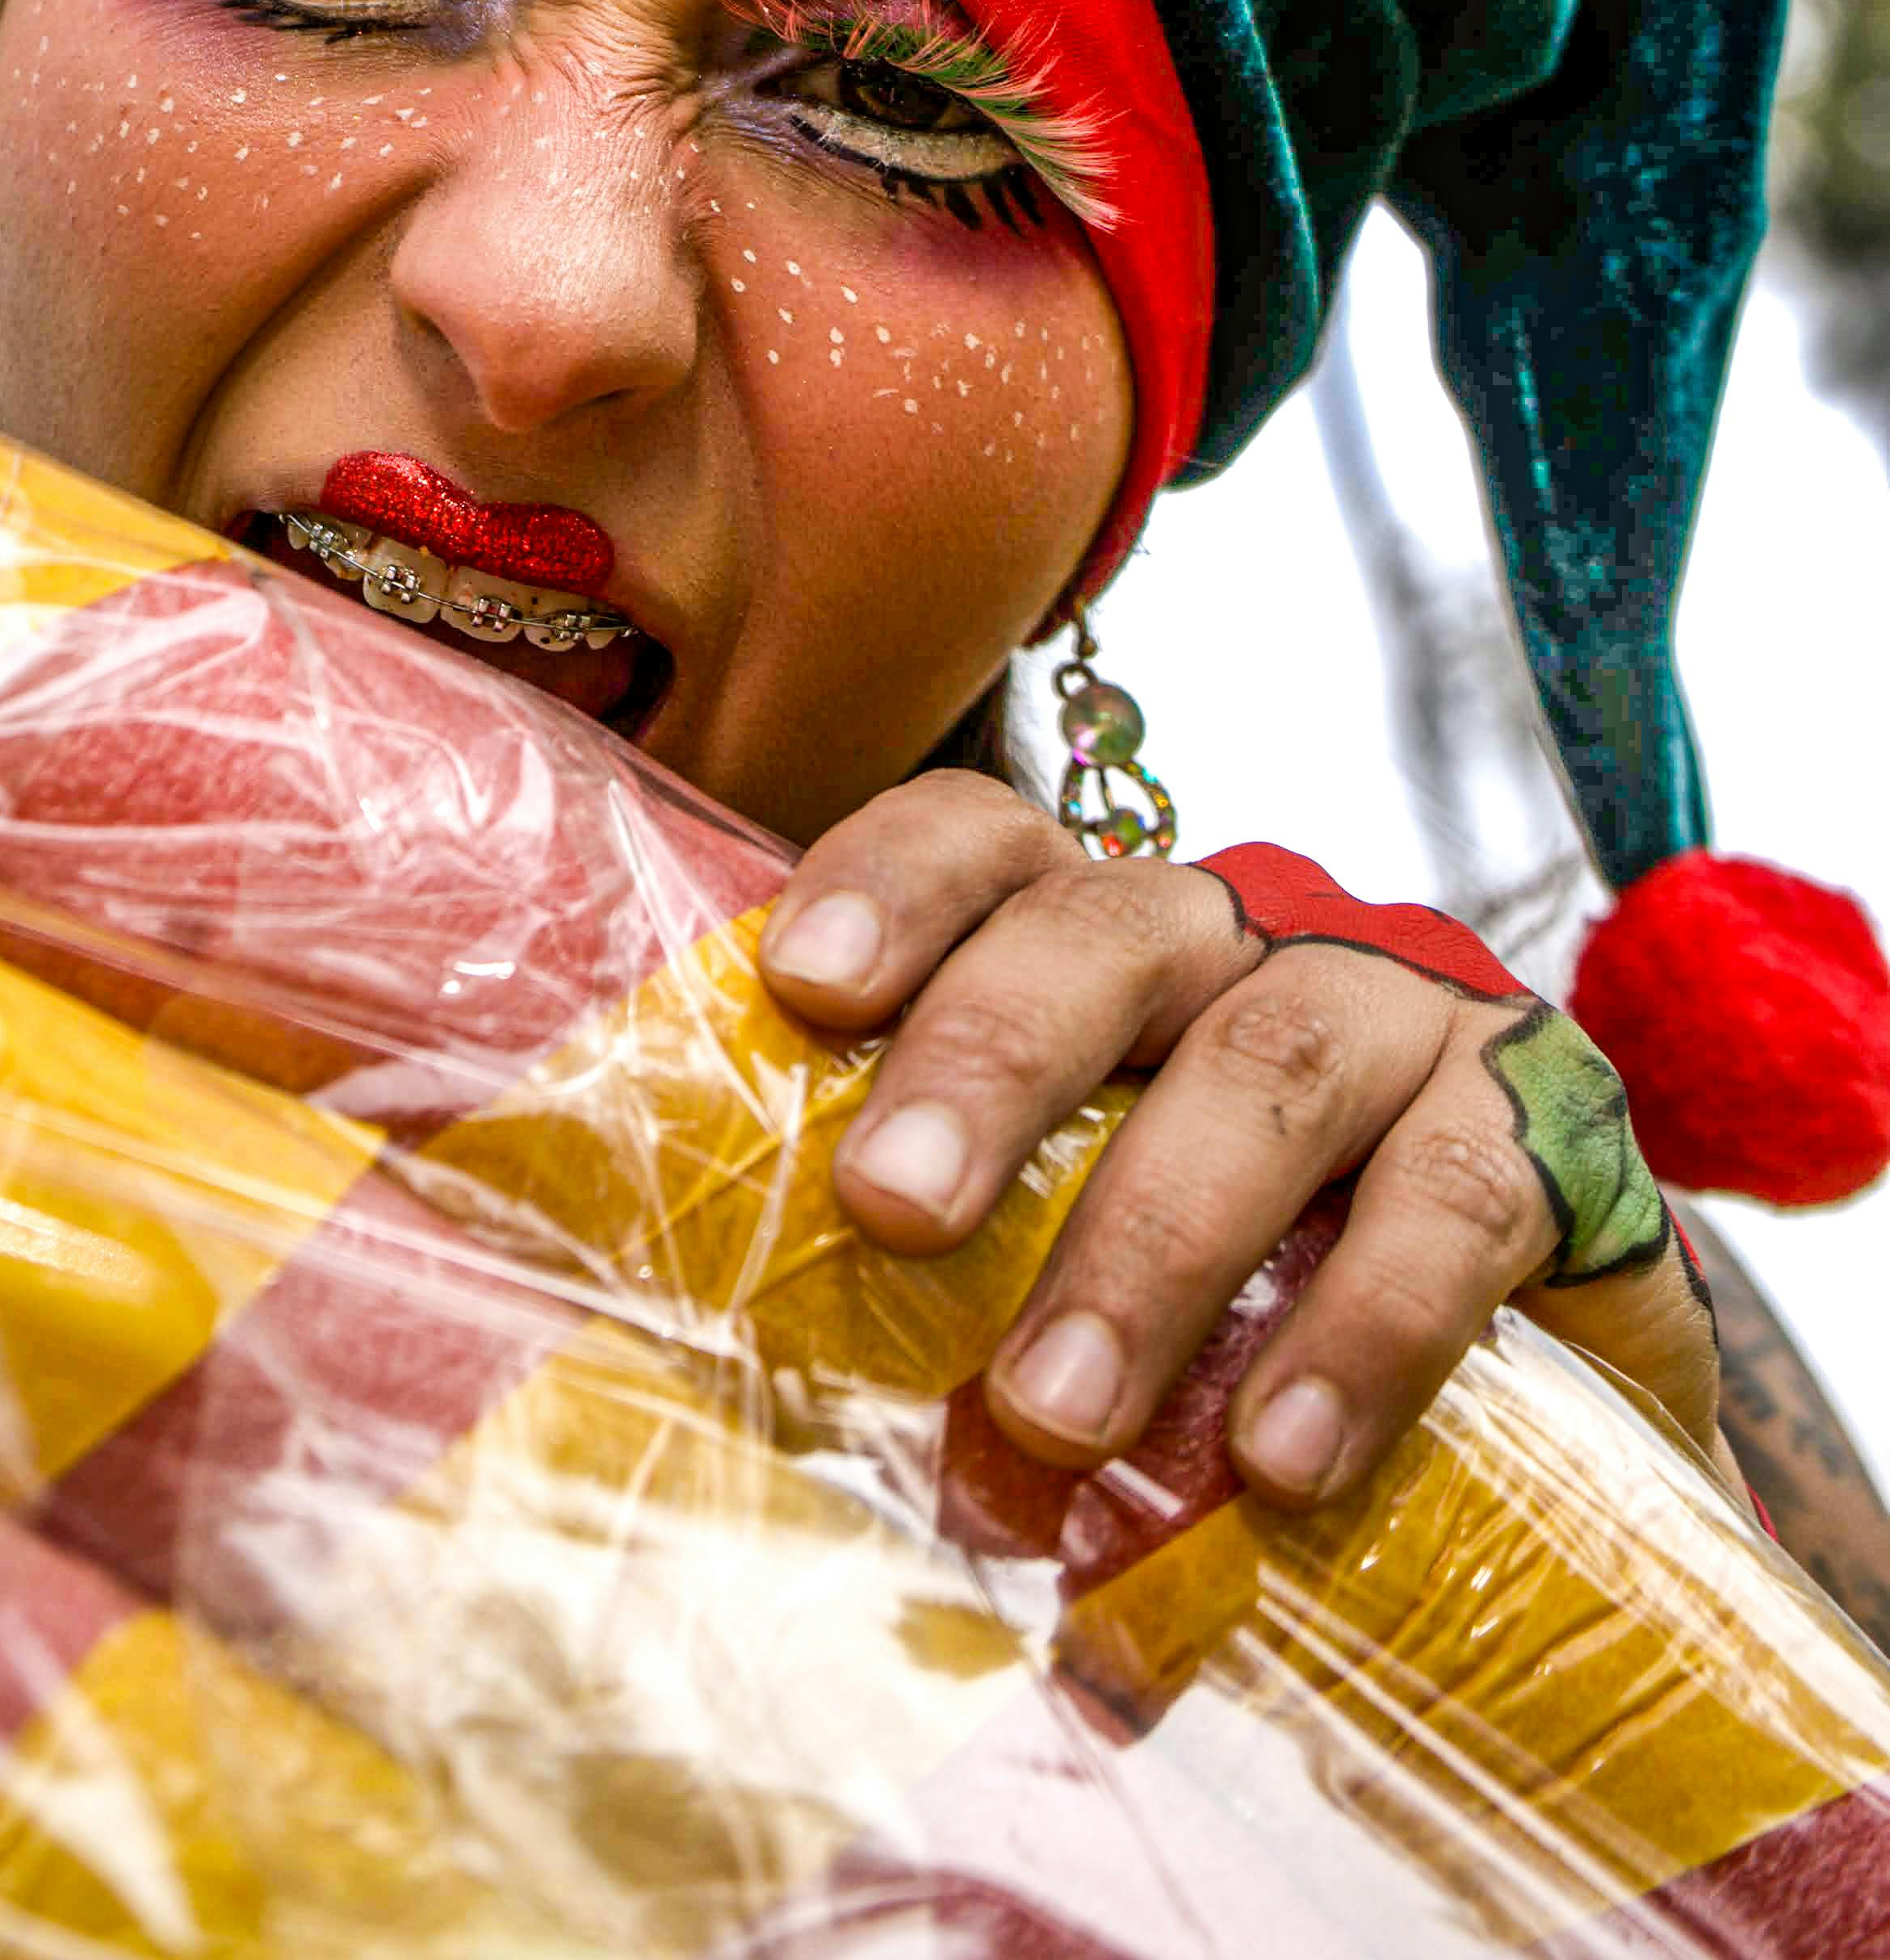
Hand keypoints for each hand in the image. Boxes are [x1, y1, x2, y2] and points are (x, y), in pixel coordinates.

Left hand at [759, 774, 1722, 1511]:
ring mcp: (1405, 1001)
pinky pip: (1454, 1194)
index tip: (803, 982)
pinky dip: (1361, 1329)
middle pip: (1108, 934)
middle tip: (891, 1208)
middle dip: (990, 1057)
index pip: (987, 841)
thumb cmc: (1255, 1283)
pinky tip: (1281, 1456)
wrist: (1552, 1352)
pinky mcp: (1548, 1114)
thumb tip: (745, 1412)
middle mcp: (1249, 930)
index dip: (893, 883)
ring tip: (1055, 1410)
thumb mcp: (1094, 1232)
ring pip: (1275, 1058)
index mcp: (1111, 933)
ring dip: (1154, 1237)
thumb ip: (963, 1266)